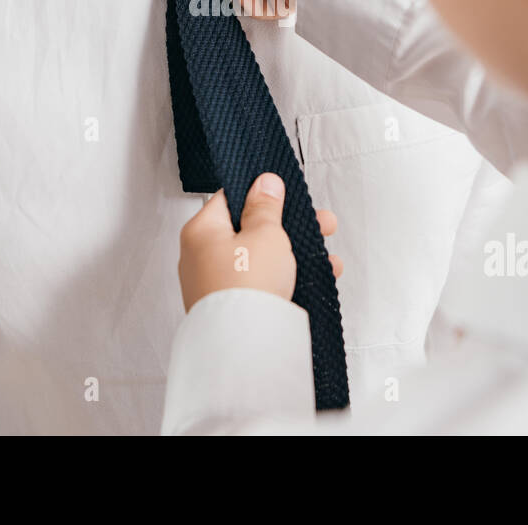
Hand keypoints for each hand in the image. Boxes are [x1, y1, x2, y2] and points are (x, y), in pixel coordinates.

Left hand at [178, 172, 341, 311]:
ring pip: (261, 259)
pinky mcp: (233, 307)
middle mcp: (202, 257)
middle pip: (250, 229)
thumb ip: (266, 206)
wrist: (245, 345)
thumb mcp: (265, 233)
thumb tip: (264, 183)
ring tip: (327, 253)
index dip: (260, 193)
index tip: (285, 192)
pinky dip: (288, 277)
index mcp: (201, 231)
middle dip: (289, 226)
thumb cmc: (247, 284)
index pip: (230, 199)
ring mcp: (216, 284)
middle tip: (319, 222)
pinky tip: (318, 275)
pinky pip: (263, 284)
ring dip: (296, 253)